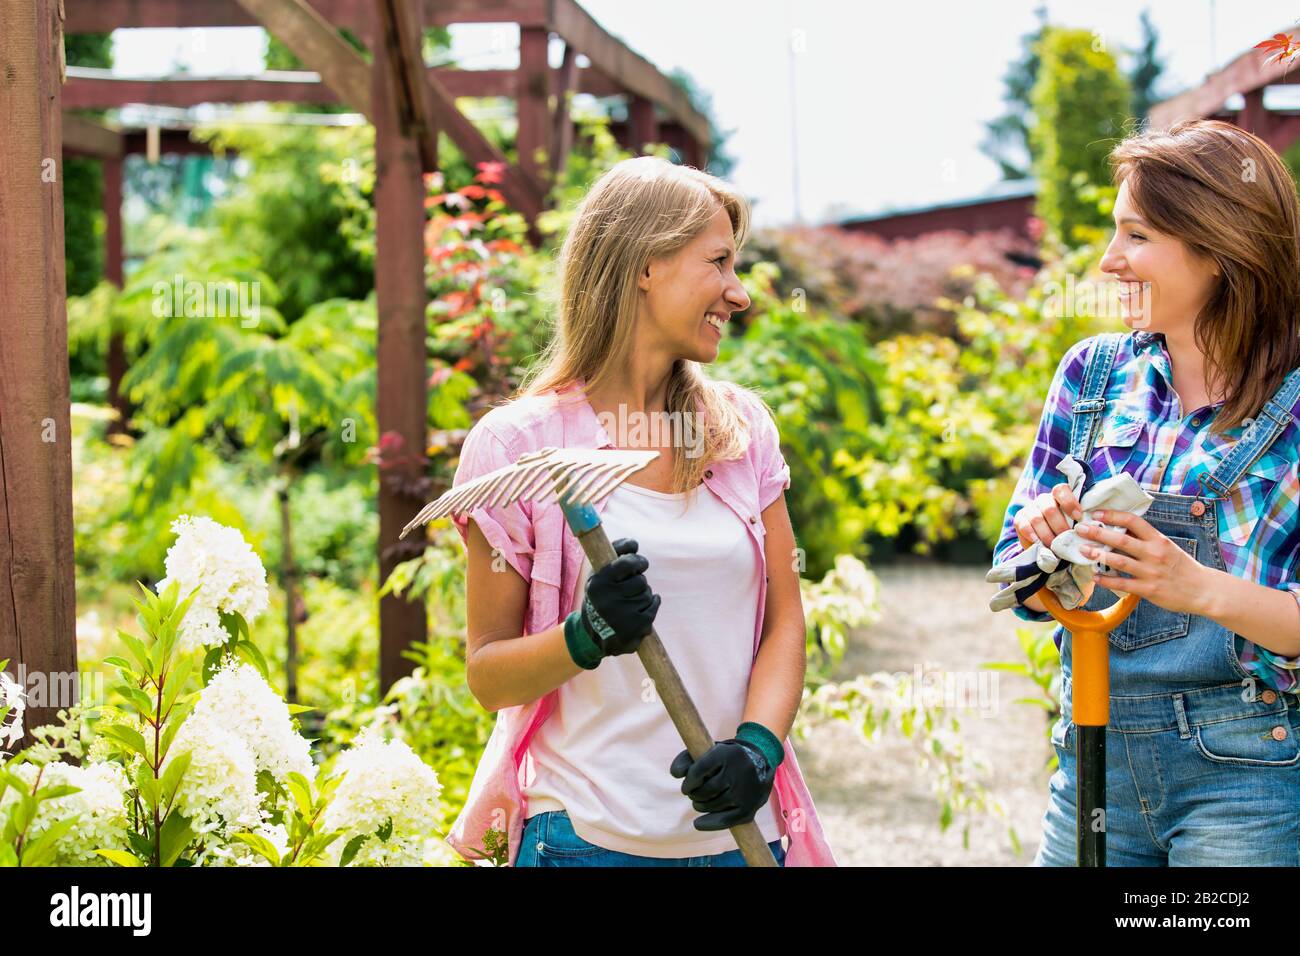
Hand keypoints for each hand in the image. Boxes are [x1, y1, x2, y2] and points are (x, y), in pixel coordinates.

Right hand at [568, 538, 660, 663]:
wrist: (593, 634)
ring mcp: (622, 615)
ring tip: (631, 602)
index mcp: (598, 583)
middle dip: (638, 583)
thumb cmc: (599, 597)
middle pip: (640, 580)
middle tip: (629, 589)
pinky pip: (654, 606)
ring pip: (647, 593)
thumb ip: (614, 554)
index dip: (637, 562)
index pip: (627, 563)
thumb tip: (634, 544)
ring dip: (643, 595)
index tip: (640, 565)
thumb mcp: (598, 575)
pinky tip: (642, 608)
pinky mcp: (635, 627)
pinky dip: (652, 605)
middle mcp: (608, 600)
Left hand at [669, 739, 774, 830]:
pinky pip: (724, 821)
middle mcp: (737, 772)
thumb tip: (675, 773)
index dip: (688, 781)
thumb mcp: (709, 751)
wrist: (760, 762)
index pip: (698, 771)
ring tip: (701, 800)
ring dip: (700, 805)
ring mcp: (743, 792)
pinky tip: (698, 823)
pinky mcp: (748, 808)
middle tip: (696, 792)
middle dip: (694, 793)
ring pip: (711, 805)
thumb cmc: (726, 758)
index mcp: (725, 754)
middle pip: (704, 790)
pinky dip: (708, 824)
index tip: (687, 785)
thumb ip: (687, 758)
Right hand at [1014, 482, 1085, 548]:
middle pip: (1049, 508)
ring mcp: (1031, 508)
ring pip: (1037, 519)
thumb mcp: (1075, 526)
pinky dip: (1031, 534)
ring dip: (1046, 535)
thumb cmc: (1066, 534)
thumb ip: (1079, 523)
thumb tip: (1088, 527)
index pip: (1061, 490)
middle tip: (1066, 540)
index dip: (1069, 503)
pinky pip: (1023, 525)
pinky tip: (1037, 541)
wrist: (1047, 544)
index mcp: (1059, 497)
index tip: (1078, 517)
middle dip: (1059, 527)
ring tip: (1053, 546)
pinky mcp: (1020, 519)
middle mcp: (1044, 500)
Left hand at [1076, 509, 1212, 614]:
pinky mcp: (1149, 590)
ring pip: (1119, 561)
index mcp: (1158, 540)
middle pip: (1122, 540)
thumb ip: (1145, 540)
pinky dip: (1107, 580)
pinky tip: (1095, 577)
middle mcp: (1154, 553)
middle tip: (1080, 529)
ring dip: (1098, 555)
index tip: (1096, 513)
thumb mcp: (1167, 547)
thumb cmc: (1181, 567)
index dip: (1113, 515)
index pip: (1134, 521)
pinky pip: (1123, 584)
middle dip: (1098, 533)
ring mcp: (1151, 572)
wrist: (1203, 590)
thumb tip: (1119, 529)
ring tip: (1083, 551)